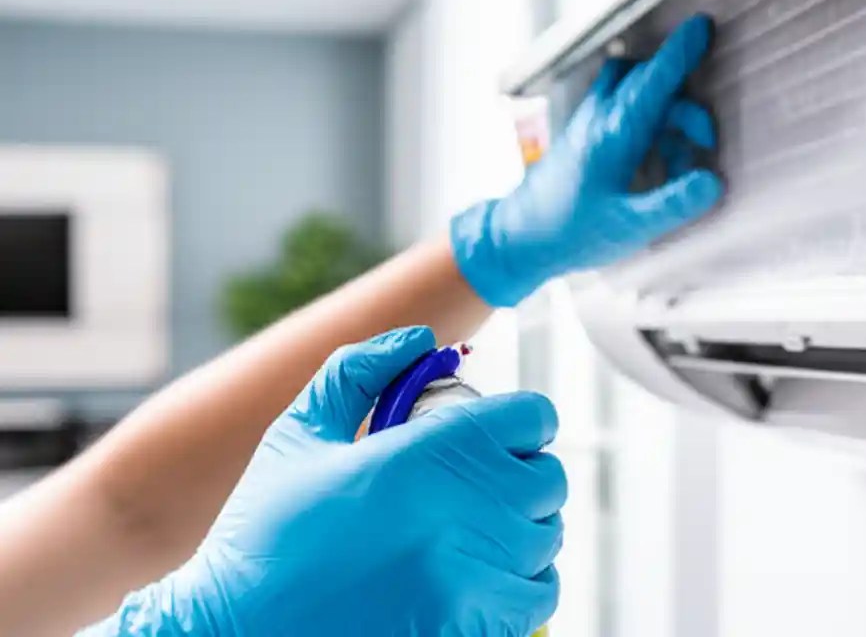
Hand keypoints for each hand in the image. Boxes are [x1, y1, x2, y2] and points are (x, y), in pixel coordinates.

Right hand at [81, 327, 565, 635]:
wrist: (238, 634)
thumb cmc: (264, 534)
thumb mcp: (299, 434)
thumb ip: (360, 371)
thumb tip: (423, 339)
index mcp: (425, 454)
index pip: (533, 418)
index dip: (518, 420)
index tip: (496, 434)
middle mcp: (460, 512)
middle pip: (548, 479)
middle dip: (519, 474)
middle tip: (476, 485)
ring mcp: (471, 577)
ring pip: (547, 539)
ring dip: (519, 530)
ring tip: (469, 532)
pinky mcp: (470, 628)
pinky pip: (538, 599)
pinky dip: (521, 585)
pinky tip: (477, 577)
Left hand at [452, 14, 722, 306]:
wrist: (521, 238)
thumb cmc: (571, 233)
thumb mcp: (628, 227)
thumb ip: (672, 204)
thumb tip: (711, 181)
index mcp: (614, 133)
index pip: (653, 79)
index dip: (680, 51)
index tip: (703, 27)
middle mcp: (600, 116)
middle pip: (650, 82)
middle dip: (686, 106)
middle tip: (706, 144)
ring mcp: (590, 120)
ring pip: (635, 89)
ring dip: (666, 112)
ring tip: (679, 161)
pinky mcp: (586, 131)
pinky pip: (623, 106)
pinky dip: (649, 123)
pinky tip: (657, 164)